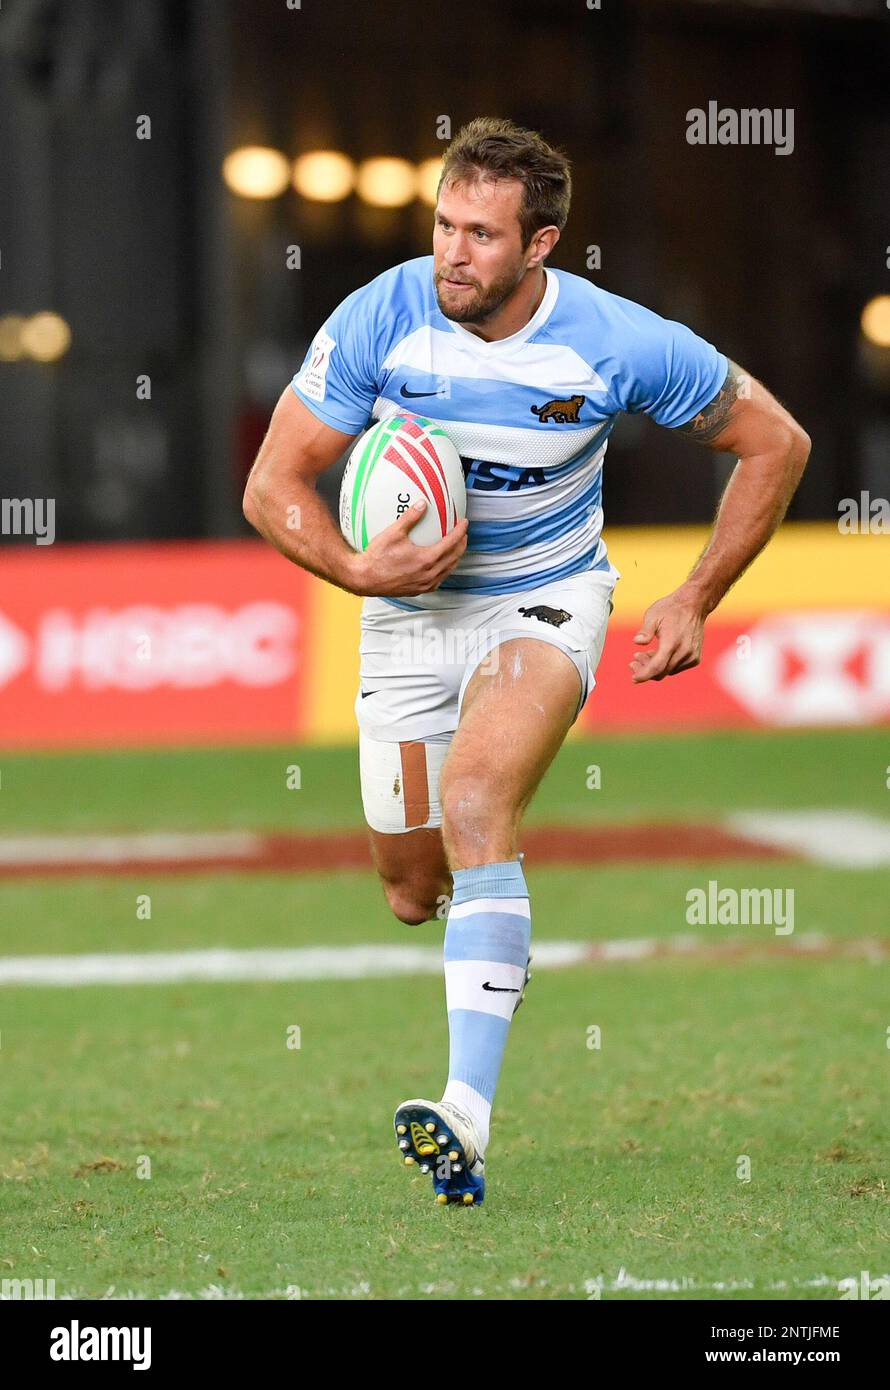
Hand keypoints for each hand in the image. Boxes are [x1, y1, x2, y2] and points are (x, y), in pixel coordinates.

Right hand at [349, 499, 468, 596]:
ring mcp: (425, 584)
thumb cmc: (376, 557)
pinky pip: (438, 580)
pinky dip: (444, 570)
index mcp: (426, 560)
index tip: (464, 522)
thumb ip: (410, 517)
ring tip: (455, 548)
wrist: (364, 579)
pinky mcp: (419, 590)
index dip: (460, 531)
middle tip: (463, 534)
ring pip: (448, 570)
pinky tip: (440, 564)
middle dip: (462, 544)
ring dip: (455, 558)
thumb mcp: (393, 533)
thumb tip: (422, 504)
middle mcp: (429, 574)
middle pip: (454, 558)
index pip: (451, 543)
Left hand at [630, 586, 707, 683]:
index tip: (633, 678)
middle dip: (645, 670)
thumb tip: (637, 642)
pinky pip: (676, 668)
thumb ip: (645, 631)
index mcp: (672, 642)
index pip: (656, 667)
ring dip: (655, 667)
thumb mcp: (653, 615)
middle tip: (634, 661)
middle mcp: (684, 651)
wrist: (694, 604)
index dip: (643, 675)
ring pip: (668, 671)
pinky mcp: (695, 658)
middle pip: (661, 672)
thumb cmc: (671, 609)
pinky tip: (658, 654)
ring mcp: (691, 656)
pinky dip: (666, 665)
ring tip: (645, 654)